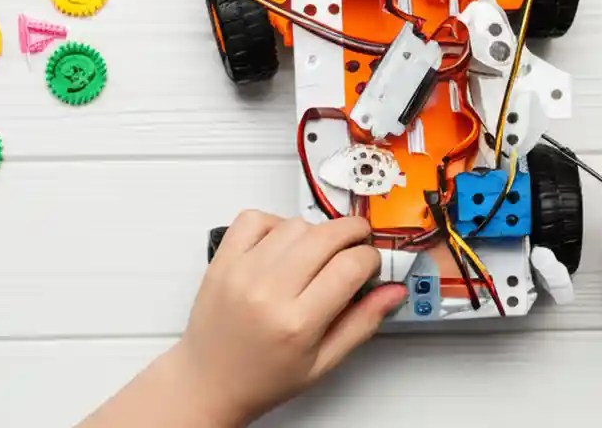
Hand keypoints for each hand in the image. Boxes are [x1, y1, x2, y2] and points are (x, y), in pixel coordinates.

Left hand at [170, 211, 406, 425]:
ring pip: (295, 224)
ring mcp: (241, 272)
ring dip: (315, 232)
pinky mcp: (222, 261)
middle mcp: (268, 292)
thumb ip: (362, 323)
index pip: (350, 266)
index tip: (371, 264)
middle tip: (355, 246)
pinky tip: (282, 244)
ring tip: (316, 254)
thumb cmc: (262, 378)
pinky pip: (254, 218)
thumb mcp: (323, 363)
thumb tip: (393, 292)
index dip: (371, 258)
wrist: (208, 383)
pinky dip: (275, 222)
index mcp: (297, 324)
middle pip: (326, 236)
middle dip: (352, 234)